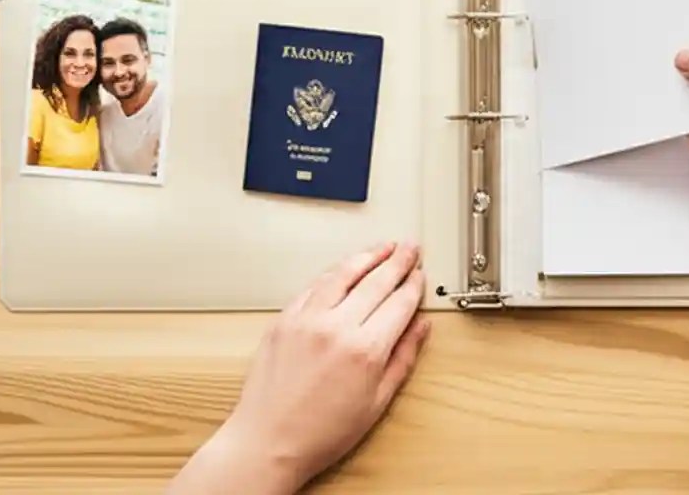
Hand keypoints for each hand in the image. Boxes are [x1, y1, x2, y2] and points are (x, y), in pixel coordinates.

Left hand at [168, 243, 429, 494]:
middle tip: (410, 247)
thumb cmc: (320, 432)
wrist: (269, 441)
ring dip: (366, 256)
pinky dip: (333, 272)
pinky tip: (344, 267)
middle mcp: (335, 327)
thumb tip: (420, 328)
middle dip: (397, 261)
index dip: (414, 285)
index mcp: (365, 350)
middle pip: (375, 281)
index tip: (420, 275)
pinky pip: (313, 285)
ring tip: (382, 247)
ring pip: (342, 273)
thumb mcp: (377, 402)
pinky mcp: (284, 319)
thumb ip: (403, 358)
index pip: (399, 303)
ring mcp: (306, 319)